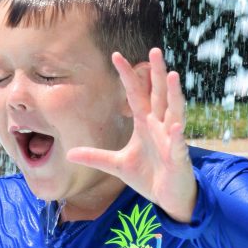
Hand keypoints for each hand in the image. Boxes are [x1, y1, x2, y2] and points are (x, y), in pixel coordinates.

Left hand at [67, 48, 196, 222]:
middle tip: (155, 50)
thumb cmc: (148, 176)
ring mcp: (171, 140)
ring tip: (171, 75)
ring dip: (172, 95)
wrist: (168, 198)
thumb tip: (69, 153)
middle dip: (156, 73)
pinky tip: (174, 126)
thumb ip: (96, 156)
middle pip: (158, 95)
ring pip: (173, 112)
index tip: (115, 55)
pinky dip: (176, 136)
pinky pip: (177, 144)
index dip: (127, 76)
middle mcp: (160, 126)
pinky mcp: (178, 157)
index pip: (135, 95)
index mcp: (145, 124)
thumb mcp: (117, 165)